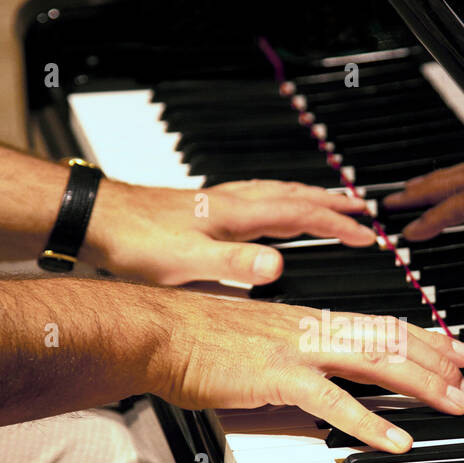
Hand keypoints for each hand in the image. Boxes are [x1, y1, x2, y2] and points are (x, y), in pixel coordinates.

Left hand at [85, 178, 374, 285]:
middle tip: (361, 208)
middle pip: (294, 197)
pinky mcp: (200, 208)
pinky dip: (274, 200)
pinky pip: (253, 198)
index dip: (337, 226)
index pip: (302, 216)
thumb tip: (277, 268)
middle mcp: (231, 204)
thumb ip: (234, 266)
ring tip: (325, 202)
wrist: (97, 219)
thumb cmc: (136, 242)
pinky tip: (264, 211)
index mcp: (237, 216)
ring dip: (305, 197)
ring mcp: (216, 203)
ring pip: (274, 193)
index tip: (366, 235)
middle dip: (331, 203)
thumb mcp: (188, 263)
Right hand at [153, 297, 463, 452]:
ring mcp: (296, 350)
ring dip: (421, 385)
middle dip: (438, 364)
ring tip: (454, 406)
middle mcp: (310, 329)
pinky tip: (396, 440)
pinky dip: (369, 422)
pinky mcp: (277, 377)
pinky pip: (333, 401)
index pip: (380, 325)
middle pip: (390, 341)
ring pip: (376, 362)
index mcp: (307, 320)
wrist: (155, 333)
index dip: (425, 338)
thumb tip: (317, 389)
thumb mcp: (257, 347)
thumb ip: (293, 364)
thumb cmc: (193, 341)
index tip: (457, 350)